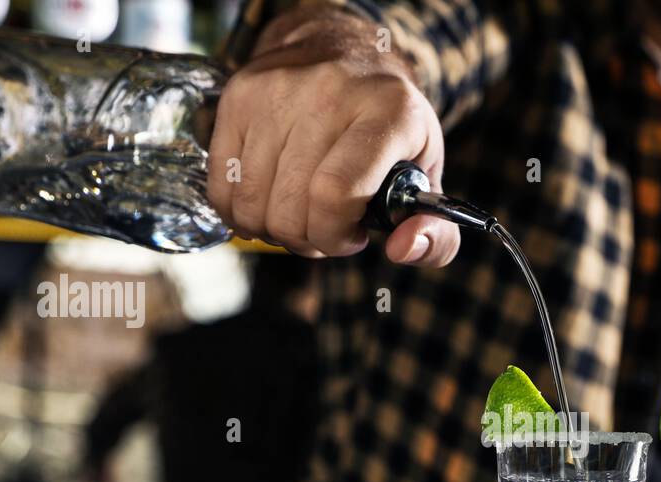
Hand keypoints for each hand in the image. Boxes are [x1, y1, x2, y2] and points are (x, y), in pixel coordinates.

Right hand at [207, 8, 460, 265]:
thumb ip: (437, 234)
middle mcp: (330, 93)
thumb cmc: (389, 129)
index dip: (335, 234)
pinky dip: (243, 212)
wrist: (344, 53)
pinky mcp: (240, 96)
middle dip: (307, 239)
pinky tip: (271, 200)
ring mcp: (277, 91)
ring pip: (253, 203)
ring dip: (274, 230)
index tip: (352, 236)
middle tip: (325, 228)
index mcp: (389, 113)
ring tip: (300, 213)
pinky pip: (223, 186)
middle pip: (290, 208)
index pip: (335, 193)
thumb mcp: (427, 176)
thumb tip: (405, 250)